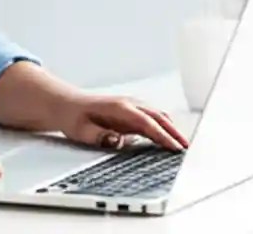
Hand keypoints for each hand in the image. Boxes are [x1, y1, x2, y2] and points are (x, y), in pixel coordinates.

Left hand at [56, 94, 190, 151]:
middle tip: (186, 148)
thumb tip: (118, 140)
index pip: (146, 122)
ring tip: (181, 145)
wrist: (66, 104)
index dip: (162, 135)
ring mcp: (130, 106)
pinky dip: (163, 126)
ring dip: (170, 128)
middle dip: (173, 132)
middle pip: (157, 117)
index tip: (174, 147)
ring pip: (157, 115)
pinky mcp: (130, 111)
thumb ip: (99, 136)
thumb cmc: (73, 117)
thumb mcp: (80, 130)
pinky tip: (168, 137)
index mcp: (118, 108)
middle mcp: (127, 104)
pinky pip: (151, 118)